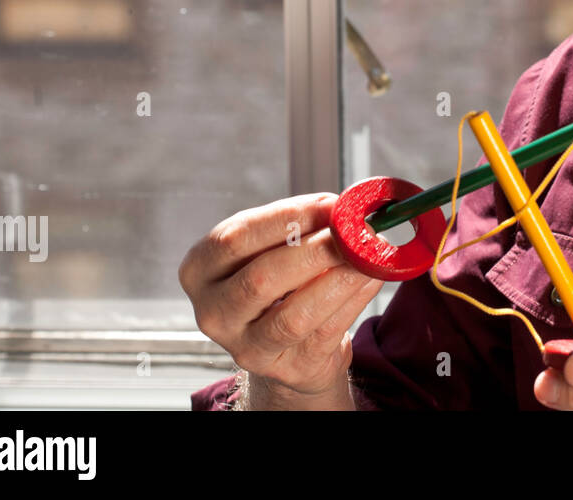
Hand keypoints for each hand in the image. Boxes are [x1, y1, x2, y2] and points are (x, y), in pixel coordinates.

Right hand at [178, 193, 384, 409]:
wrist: (291, 343)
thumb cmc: (281, 282)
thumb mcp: (275, 247)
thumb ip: (300, 226)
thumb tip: (345, 208)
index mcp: (200, 270)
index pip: (235, 239)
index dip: (286, 219)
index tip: (329, 205)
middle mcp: (213, 313)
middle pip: (262, 279)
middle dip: (315, 251)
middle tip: (353, 232)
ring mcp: (245, 348)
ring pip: (294, 316)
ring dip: (339, 280)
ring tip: (367, 256)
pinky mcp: (286, 368)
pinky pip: (325, 333)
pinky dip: (354, 301)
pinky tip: (371, 278)